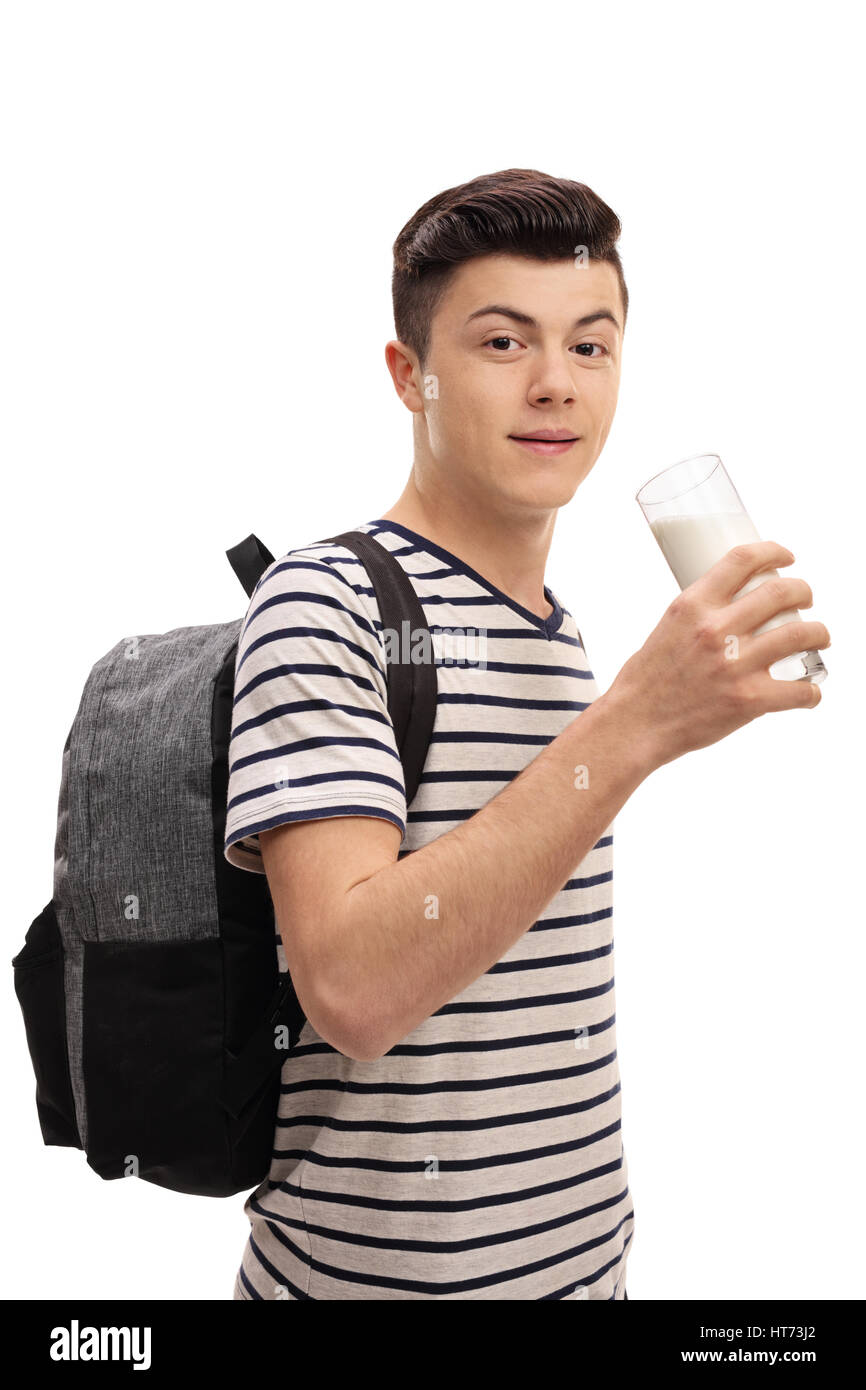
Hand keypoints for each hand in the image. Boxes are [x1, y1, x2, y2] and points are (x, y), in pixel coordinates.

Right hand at [610, 541, 829, 770]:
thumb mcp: (667, 628)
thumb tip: (732, 609)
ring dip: (819, 633)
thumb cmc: (646, 681)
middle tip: (807, 599)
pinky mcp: (749, 700)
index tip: (786, 557)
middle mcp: (716, 630)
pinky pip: (799, 691)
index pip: (743, 560)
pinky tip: (808, 691)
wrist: (634, 725)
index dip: (773, 551)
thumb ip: (700, 616)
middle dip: (804, 591)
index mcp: (693, 606)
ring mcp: (735, 665)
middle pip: (781, 592)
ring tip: (819, 637)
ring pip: (801, 634)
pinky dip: (811, 692)